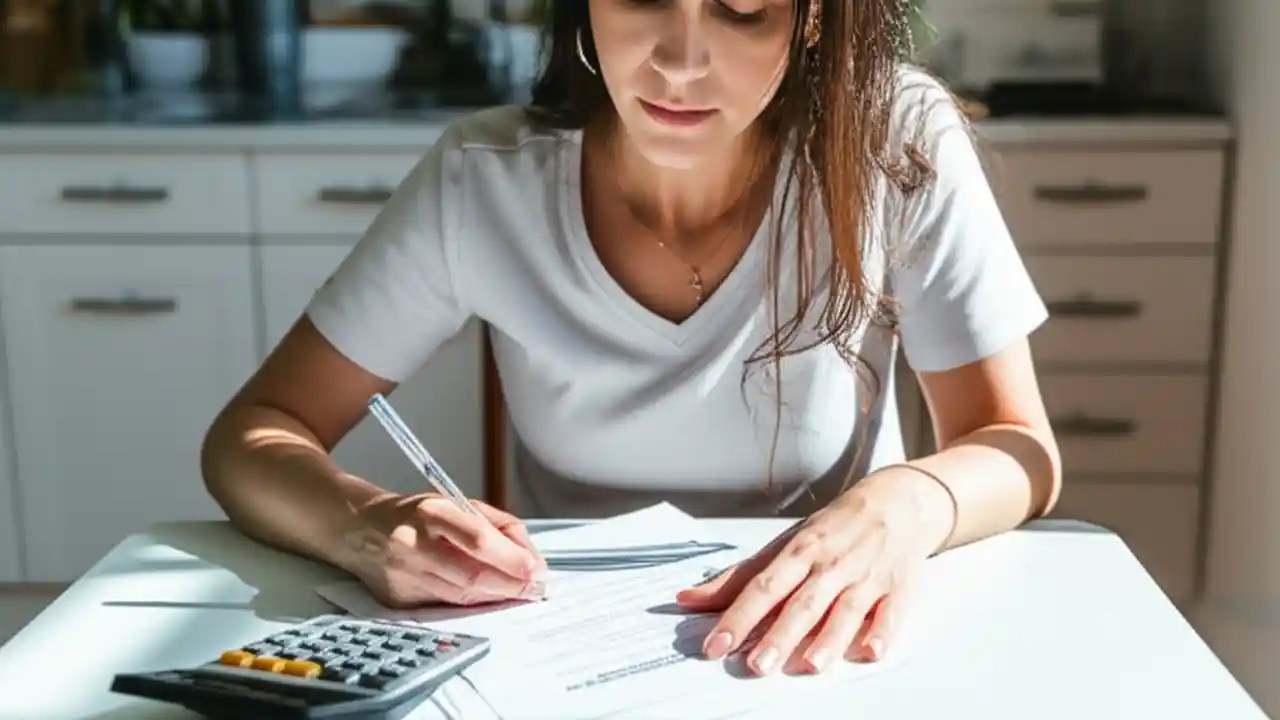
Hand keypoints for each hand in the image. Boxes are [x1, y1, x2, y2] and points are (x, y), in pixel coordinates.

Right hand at [349, 492, 547, 607]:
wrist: (359, 528)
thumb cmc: (416, 514)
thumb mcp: (456, 503)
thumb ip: (497, 526)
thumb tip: (531, 558)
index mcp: (430, 512)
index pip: (477, 540)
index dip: (511, 559)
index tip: (537, 570)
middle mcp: (413, 544)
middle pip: (471, 576)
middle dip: (511, 586)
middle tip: (537, 589)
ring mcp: (403, 576)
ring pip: (461, 596)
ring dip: (496, 598)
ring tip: (520, 593)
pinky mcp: (397, 600)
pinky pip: (445, 606)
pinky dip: (472, 604)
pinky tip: (489, 598)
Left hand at [674, 467, 953, 675]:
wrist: (897, 501)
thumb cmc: (833, 528)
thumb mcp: (785, 544)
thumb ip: (738, 577)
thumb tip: (687, 599)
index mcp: (800, 551)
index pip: (763, 587)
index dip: (739, 617)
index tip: (716, 644)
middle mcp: (831, 565)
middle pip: (802, 603)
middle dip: (780, 635)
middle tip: (757, 665)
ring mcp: (866, 577)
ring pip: (845, 611)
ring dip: (828, 639)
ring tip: (808, 666)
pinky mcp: (898, 589)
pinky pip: (891, 614)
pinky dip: (882, 633)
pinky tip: (870, 652)